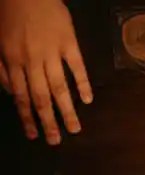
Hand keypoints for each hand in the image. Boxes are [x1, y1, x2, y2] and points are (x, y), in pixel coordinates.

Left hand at [0, 0, 91, 144]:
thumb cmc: (8, 15)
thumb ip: (2, 67)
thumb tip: (11, 92)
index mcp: (13, 60)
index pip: (20, 96)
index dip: (26, 117)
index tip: (33, 135)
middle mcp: (32, 61)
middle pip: (41, 96)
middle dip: (48, 121)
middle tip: (55, 141)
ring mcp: (53, 53)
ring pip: (60, 86)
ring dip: (67, 109)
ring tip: (75, 128)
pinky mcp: (69, 43)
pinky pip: (77, 66)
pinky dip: (83, 83)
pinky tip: (88, 99)